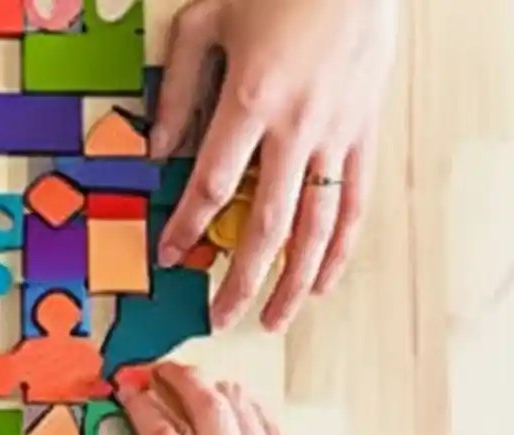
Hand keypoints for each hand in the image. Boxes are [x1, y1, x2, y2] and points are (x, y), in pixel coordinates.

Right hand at [94, 364, 318, 434]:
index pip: (160, 429)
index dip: (139, 403)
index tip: (126, 389)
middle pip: (207, 403)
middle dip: (180, 377)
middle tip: (160, 368)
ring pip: (243, 409)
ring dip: (216, 387)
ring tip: (195, 382)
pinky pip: (272, 430)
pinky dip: (252, 410)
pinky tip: (236, 406)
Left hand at [151, 0, 397, 330]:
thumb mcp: (204, 24)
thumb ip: (175, 92)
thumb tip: (155, 151)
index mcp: (251, 102)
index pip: (212, 186)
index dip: (186, 228)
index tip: (168, 257)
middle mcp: (298, 129)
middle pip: (267, 225)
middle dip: (240, 279)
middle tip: (219, 316)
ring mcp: (338, 135)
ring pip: (317, 227)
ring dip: (294, 281)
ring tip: (272, 318)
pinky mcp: (365, 134)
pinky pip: (355, 203)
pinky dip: (340, 247)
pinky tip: (324, 280)